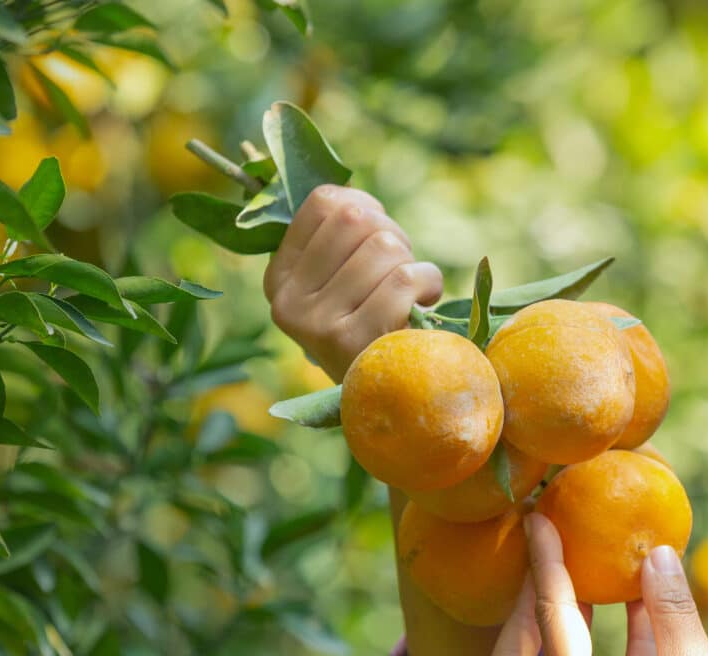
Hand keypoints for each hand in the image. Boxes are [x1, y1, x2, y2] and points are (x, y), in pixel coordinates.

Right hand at [262, 185, 442, 382]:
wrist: (390, 404)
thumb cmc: (371, 334)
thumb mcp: (339, 290)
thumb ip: (337, 245)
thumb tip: (354, 198)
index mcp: (279, 280)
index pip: (324, 202)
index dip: (367, 207)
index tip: (380, 237)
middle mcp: (289, 303)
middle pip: (357, 219)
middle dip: (392, 235)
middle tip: (401, 268)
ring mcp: (318, 324)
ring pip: (384, 247)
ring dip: (413, 264)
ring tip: (411, 293)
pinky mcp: (354, 342)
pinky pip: (405, 279)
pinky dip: (428, 283)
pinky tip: (424, 304)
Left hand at [485, 513, 707, 655]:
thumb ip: (671, 608)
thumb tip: (656, 550)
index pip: (550, 618)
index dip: (545, 564)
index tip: (538, 521)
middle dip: (520, 609)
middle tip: (545, 562)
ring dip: (548, 625)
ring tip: (572, 573)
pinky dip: (587, 640)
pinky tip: (621, 601)